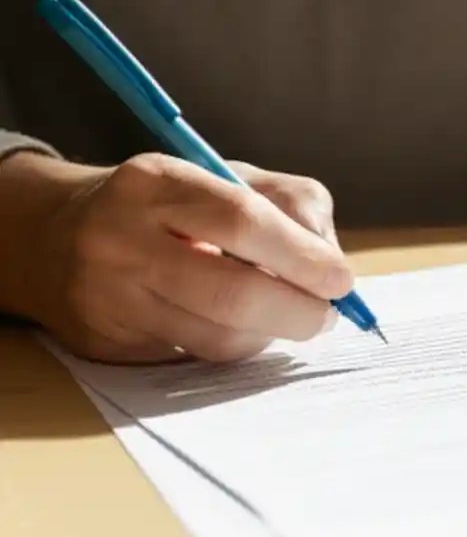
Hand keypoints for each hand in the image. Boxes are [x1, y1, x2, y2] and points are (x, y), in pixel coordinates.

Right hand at [22, 153, 352, 362]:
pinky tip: (237, 325)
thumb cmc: (170, 208)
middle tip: (326, 315)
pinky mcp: (106, 343)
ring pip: (217, 337)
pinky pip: (193, 357)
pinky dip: (234, 346)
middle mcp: (120, 238)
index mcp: (155, 182)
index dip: (302, 256)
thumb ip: (292, 204)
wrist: (55, 238)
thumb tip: (332, 260)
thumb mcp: (228, 179)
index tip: (341, 279)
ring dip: (270, 333)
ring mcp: (107, 296)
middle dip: (297, 311)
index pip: (243, 220)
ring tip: (284, 315)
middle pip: (231, 293)